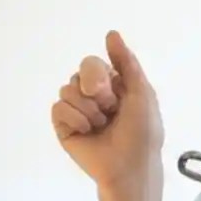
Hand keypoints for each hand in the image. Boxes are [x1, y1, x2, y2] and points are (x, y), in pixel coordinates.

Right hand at [50, 30, 163, 187]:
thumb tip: (111, 34)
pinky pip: (58, 108)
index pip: (93, 63)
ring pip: (67, 89)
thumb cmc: (142, 133)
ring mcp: (77, 110)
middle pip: (78, 72)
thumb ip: (126, 62)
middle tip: (109, 109)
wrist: (129, 166)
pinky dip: (75, 119)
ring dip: (88, 109)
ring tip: (102, 125)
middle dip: (94, 89)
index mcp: (113, 85)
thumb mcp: (141, 93)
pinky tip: (88, 132)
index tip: (112, 92)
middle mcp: (93, 95)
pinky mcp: (64, 126)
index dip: (99, 74)